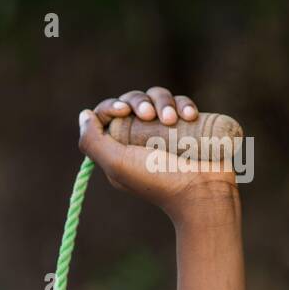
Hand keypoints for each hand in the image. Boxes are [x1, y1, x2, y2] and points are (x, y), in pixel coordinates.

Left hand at [77, 86, 237, 222]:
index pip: (106, 115)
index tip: (123, 111)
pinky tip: (190, 116)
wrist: (203, 191)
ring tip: (172, 120)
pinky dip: (184, 105)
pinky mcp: (188, 127)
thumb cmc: (159, 181)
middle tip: (150, 116)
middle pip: (133, 102)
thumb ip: (92, 142)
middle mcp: (140, 139)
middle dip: (140, 102)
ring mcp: (165, 132)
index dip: (111, 106)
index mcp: (118, 148)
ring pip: (158, 98)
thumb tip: (85, 114)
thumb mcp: (117, 165)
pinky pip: (182, 104)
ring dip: (164, 102)